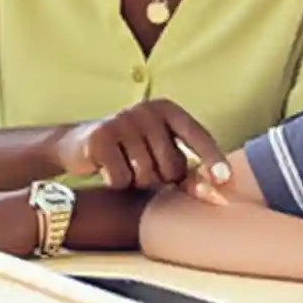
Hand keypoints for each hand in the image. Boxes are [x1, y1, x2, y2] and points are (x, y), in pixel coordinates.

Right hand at [50, 99, 230, 190]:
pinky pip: (122, 178)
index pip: (197, 135)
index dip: (212, 158)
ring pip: (147, 175)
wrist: (78, 144)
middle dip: (161, 179)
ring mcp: (123, 121)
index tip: (224, 179)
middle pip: (171, 166)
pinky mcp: (101, 137)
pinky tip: (107, 169)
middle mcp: (147, 110)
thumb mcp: (159, 152)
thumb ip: (187, 168)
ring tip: (124, 166)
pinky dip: (117, 182)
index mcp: (168, 110)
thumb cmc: (129, 152)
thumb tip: (215, 192)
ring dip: (137, 182)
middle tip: (142, 168)